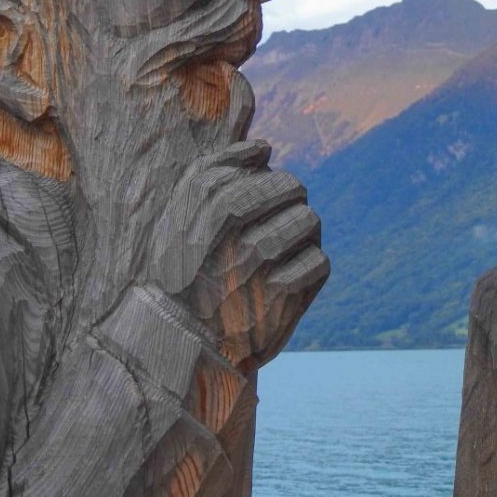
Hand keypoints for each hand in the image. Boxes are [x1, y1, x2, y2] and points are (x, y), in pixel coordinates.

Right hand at [148, 139, 329, 369]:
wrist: (186, 348)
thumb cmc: (188, 274)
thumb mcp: (177, 223)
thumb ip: (209, 177)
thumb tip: (264, 148)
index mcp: (193, 217)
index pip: (246, 164)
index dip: (256, 165)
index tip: (257, 175)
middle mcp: (222, 240)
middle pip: (288, 186)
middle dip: (292, 193)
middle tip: (283, 210)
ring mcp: (251, 269)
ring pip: (308, 221)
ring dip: (305, 229)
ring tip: (288, 244)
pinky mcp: (277, 300)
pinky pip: (319, 262)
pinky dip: (312, 266)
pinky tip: (293, 276)